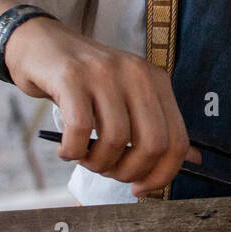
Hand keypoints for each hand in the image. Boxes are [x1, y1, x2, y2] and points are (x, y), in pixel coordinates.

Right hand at [4, 17, 198, 195]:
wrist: (39, 43)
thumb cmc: (84, 81)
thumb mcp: (126, 96)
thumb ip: (155, 124)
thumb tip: (192, 160)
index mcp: (156, 80)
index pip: (177, 140)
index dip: (162, 174)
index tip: (140, 188)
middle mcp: (136, 73)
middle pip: (152, 144)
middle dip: (130, 172)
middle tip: (109, 173)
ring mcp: (104, 73)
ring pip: (115, 140)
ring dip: (97, 164)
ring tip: (84, 158)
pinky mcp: (71, 77)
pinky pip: (81, 130)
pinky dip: (73, 152)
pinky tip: (66, 150)